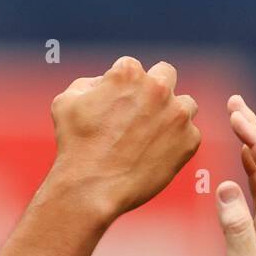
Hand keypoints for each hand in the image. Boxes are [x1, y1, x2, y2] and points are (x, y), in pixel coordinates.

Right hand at [47, 56, 200, 224]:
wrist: (91, 187)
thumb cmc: (75, 145)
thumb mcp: (66, 102)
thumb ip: (89, 83)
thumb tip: (104, 84)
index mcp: (129, 73)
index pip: (131, 67)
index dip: (120, 86)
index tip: (114, 105)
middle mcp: (158, 88)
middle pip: (165, 75)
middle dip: (153, 89)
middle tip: (140, 112)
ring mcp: (177, 114)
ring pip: (185, 104)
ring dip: (172, 114)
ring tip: (151, 136)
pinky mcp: (190, 140)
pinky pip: (190, 134)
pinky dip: (176, 143)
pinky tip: (155, 155)